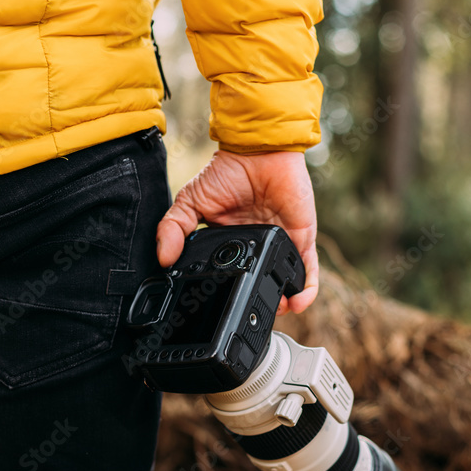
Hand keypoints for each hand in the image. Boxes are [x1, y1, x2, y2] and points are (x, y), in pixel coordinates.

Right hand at [156, 150, 317, 314]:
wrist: (259, 151)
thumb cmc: (228, 172)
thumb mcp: (190, 202)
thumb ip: (175, 228)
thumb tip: (163, 258)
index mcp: (233, 242)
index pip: (233, 274)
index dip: (231, 294)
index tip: (223, 312)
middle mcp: (259, 246)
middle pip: (261, 283)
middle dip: (260, 304)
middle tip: (253, 319)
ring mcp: (281, 244)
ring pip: (285, 283)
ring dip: (283, 303)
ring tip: (275, 313)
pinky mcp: (301, 239)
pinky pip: (307, 271)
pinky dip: (305, 290)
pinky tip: (296, 302)